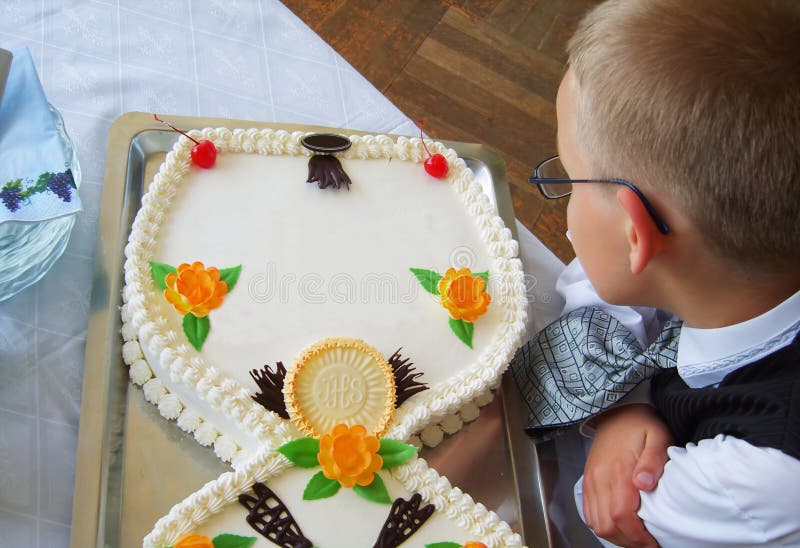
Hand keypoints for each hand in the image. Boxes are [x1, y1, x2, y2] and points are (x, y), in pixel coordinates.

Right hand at [582, 404, 672, 546]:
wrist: (617, 412)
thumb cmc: (641, 425)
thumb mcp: (657, 437)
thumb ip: (652, 461)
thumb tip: (644, 484)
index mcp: (618, 469)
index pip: (621, 514)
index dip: (637, 536)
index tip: (653, 542)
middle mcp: (600, 477)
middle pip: (606, 524)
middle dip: (628, 541)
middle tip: (647, 543)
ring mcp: (591, 480)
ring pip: (596, 523)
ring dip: (615, 536)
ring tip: (635, 536)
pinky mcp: (588, 481)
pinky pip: (588, 513)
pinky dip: (602, 525)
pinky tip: (619, 526)